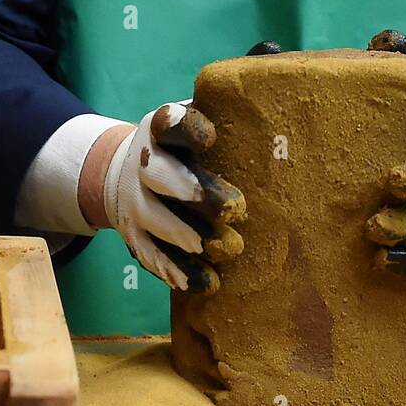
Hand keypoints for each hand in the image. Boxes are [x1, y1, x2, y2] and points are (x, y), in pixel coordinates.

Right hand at [104, 101, 244, 293]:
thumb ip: (227, 123)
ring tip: (230, 249)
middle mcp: (141, 162)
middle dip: (191, 190)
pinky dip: (179, 272)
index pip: (167, 123)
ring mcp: (133, 201)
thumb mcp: (195, 126)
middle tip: (234, 209)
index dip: (186, 129)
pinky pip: (152, 256)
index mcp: (159, 129)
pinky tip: (210, 283)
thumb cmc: (184, 149)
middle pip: (157, 173)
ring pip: (153, 217)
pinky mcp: (134, 236)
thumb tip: (278, 124)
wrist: (127, 173)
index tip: (211, 139)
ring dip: (188, 235)